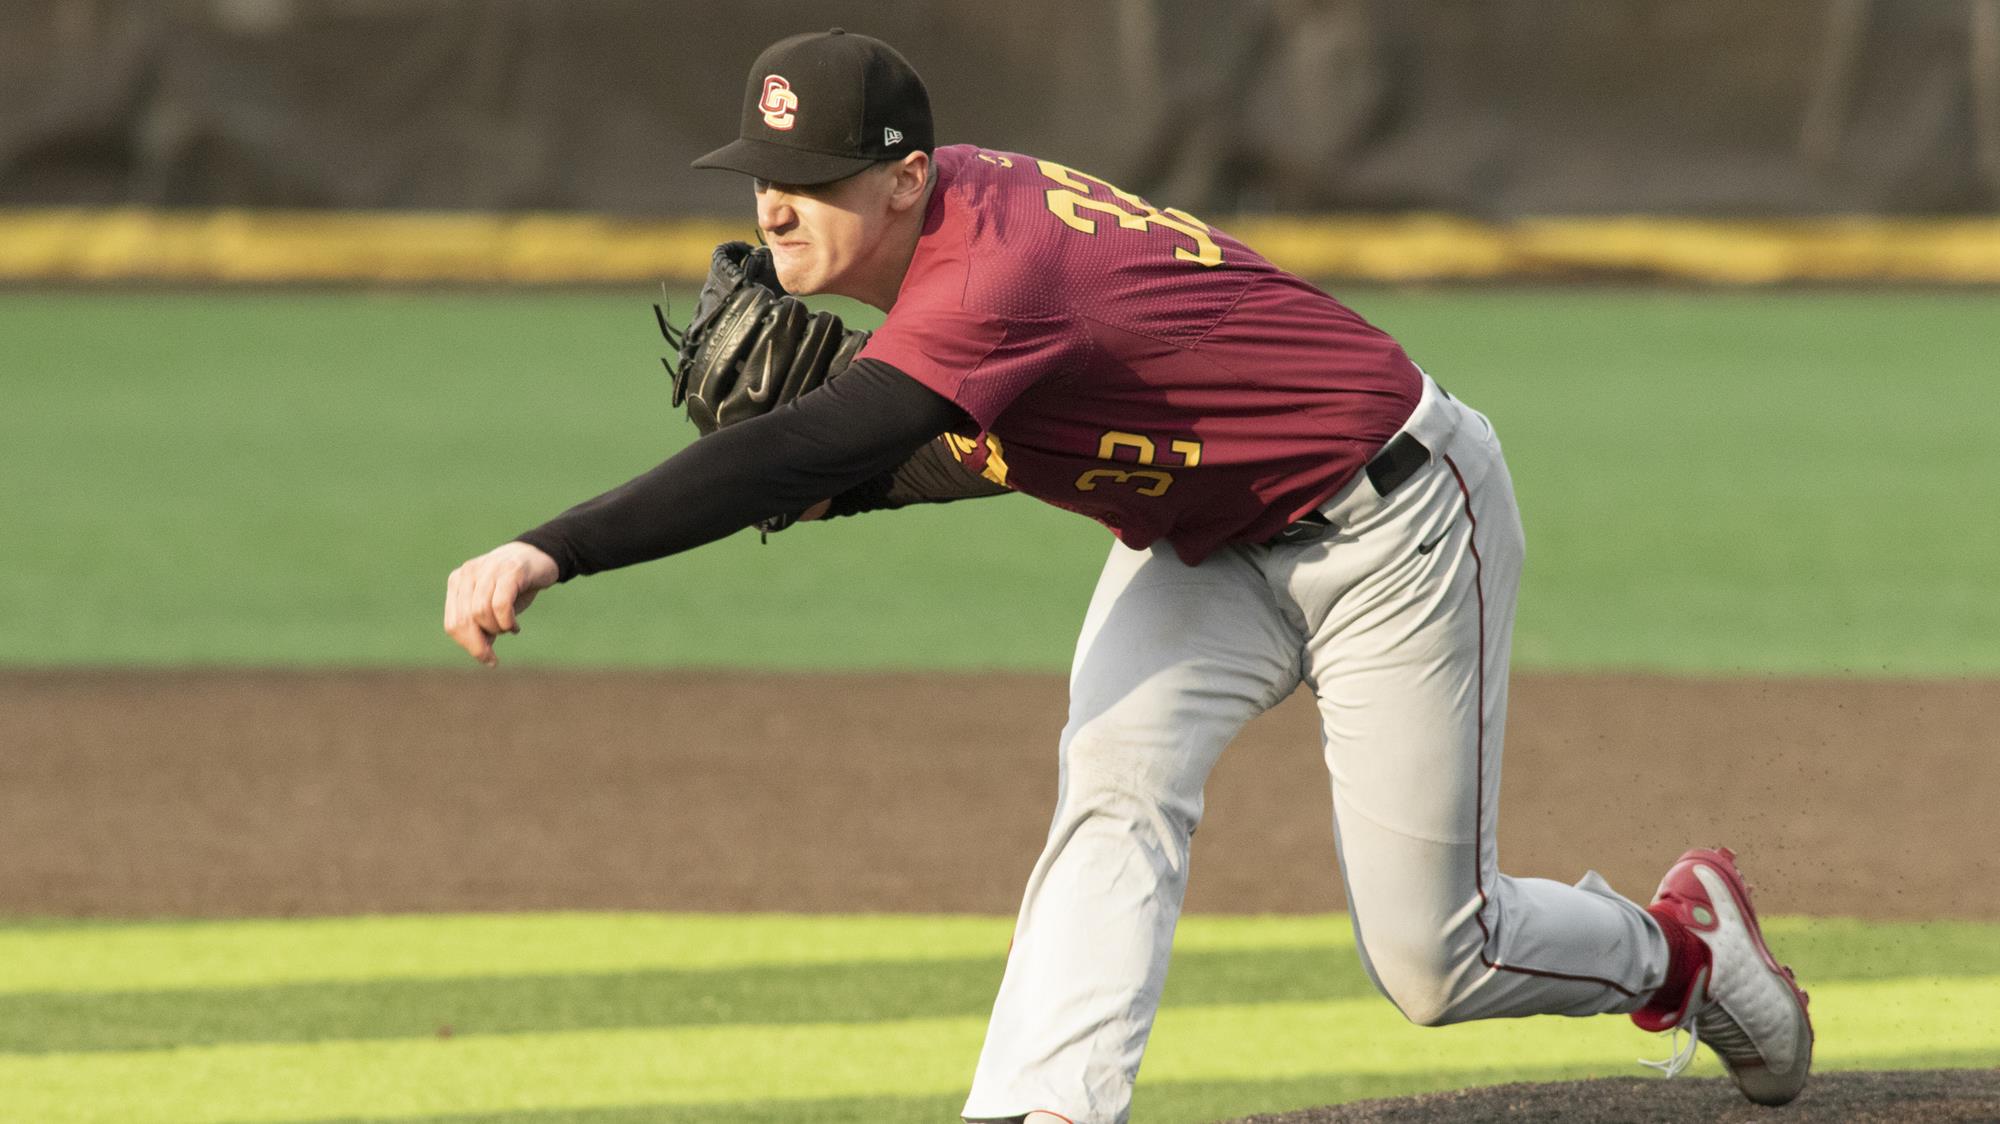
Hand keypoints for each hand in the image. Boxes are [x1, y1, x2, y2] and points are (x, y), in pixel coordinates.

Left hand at [443, 541, 558, 666]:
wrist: (540, 556)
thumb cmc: (515, 586)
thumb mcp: (493, 606)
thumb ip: (481, 625)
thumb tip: (480, 651)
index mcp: (458, 582)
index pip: (453, 623)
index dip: (468, 645)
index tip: (487, 658)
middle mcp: (468, 573)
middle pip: (464, 621)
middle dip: (479, 644)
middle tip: (494, 656)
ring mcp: (488, 570)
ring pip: (480, 613)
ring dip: (497, 629)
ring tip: (509, 629)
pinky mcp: (510, 571)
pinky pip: (500, 604)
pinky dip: (507, 621)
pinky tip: (515, 626)